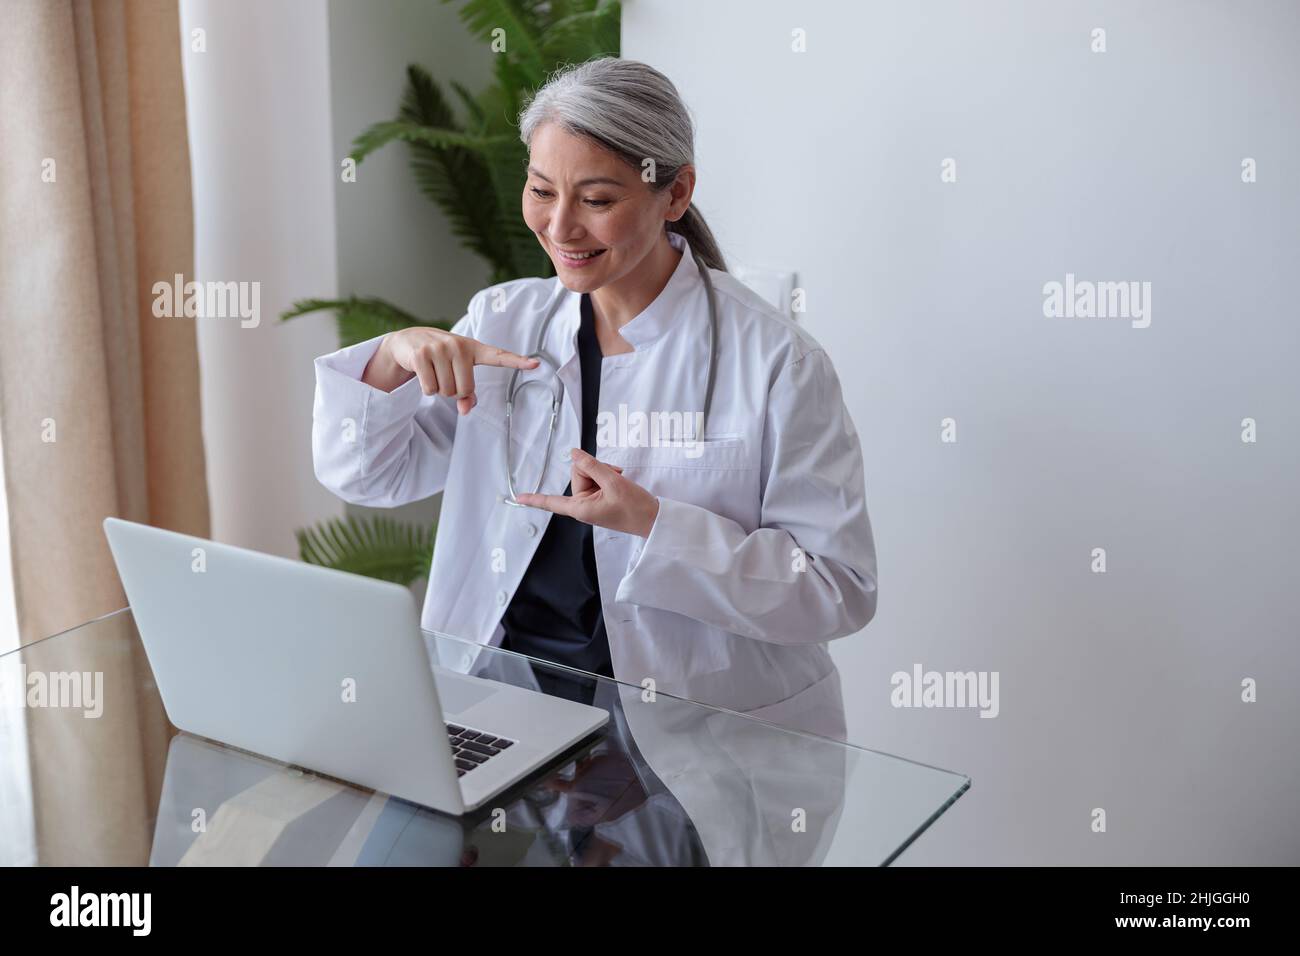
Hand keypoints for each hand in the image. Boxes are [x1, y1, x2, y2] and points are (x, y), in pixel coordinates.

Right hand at [362, 327, 537, 414]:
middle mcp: (458, 345)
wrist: (407, 341)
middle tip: (445, 376)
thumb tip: (466, 410)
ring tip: (433, 373)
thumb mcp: (456, 371)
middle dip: (454, 392)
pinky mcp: (422, 355)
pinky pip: (430, 389)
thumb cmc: (440, 359)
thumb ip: (467, 393)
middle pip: (465, 389)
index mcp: (473, 348)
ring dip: (438, 390)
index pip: (498, 356)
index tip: (536, 364)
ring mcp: (439, 348)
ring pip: (446, 391)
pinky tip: (423, 374)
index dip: (518, 361)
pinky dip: (426, 389)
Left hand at [515, 448, 659, 537]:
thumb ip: (593, 466)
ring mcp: (592, 501)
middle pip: (577, 474)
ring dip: (604, 471)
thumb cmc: (635, 509)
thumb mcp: (613, 482)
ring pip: (589, 473)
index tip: (518, 498)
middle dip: (594, 468)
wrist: (653, 519)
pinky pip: (597, 477)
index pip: (552, 502)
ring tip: (619, 478)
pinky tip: (619, 478)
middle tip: (612, 475)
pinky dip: (608, 474)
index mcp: (581, 507)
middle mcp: (583, 505)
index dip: (535, 499)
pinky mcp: (601, 497)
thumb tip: (574, 453)